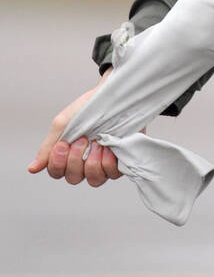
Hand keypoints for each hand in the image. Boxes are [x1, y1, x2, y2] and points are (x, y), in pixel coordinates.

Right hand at [28, 70, 146, 186]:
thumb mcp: (63, 124)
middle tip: (82, 139)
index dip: (58, 163)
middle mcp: (84, 163)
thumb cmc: (88, 108)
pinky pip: (112, 174)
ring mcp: (102, 164)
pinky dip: (108, 161)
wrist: (113, 96)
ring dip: (92, 162)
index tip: (63, 144)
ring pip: (93, 180)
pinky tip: (108, 147)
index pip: (56, 172)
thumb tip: (32, 168)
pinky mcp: (119, 161)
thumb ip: (48, 148)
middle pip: (73, 179)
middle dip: (76, 160)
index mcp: (68, 154)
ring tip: (97, 143)